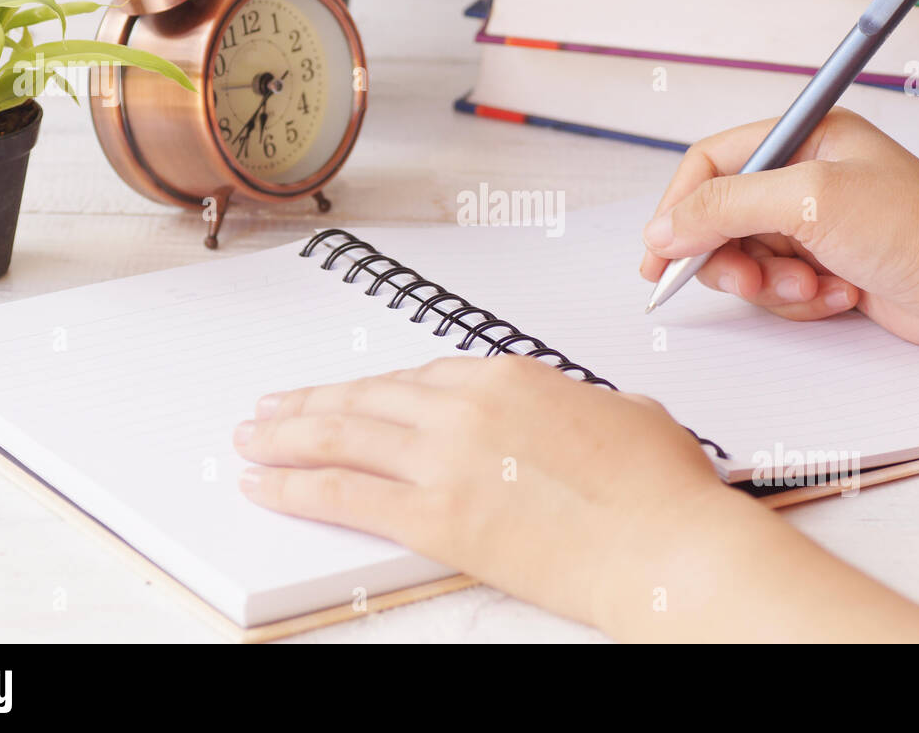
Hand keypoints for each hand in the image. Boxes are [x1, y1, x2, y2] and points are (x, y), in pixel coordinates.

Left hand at [233, 355, 723, 629]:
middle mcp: (467, 407)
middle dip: (313, 402)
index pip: (422, 375)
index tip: (355, 396)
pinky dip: (295, 487)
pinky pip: (344, 495)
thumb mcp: (623, 413)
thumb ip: (573, 405)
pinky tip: (266, 485)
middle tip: (275, 405)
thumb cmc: (658, 487)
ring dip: (287, 435)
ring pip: (342, 436)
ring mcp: (446, 458)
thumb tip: (568, 414)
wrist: (665, 545)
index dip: (377, 390)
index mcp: (510, 376)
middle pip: (368, 397)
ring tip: (253, 437)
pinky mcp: (435, 516)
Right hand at [640, 109, 918, 354]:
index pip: (710, 164)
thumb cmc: (917, 231)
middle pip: (720, 218)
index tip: (658, 256)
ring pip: (746, 259)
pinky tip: (843, 297)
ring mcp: (815, 224)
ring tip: (814, 290)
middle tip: (750, 282)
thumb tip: (662, 229)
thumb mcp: (810, 202)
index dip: (677, 208)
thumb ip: (726, 207)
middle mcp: (805, 175)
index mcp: (803, 136)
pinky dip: (801, 302)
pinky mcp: (827, 266)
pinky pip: (778, 290)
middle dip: (730, 258)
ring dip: (772, 285)